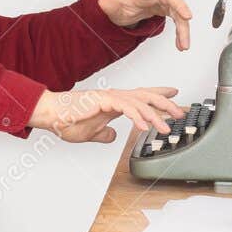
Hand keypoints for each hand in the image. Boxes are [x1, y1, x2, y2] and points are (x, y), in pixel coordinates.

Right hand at [30, 87, 185, 142]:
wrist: (51, 114)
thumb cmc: (66, 121)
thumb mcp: (91, 133)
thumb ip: (104, 134)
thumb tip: (113, 136)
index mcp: (114, 102)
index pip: (141, 96)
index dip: (159, 94)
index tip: (174, 95)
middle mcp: (115, 97)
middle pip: (146, 97)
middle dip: (165, 104)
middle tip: (180, 112)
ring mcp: (110, 97)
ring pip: (140, 103)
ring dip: (155, 115)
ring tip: (165, 127)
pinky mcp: (103, 101)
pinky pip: (125, 108)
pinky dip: (137, 117)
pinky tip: (144, 126)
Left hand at [99, 0, 191, 50]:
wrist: (131, 8)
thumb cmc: (126, 5)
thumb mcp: (116, 9)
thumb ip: (110, 7)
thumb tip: (101, 2)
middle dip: (181, 7)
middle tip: (187, 17)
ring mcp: (164, 3)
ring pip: (179, 13)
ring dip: (184, 29)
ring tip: (184, 45)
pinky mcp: (169, 11)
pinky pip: (179, 21)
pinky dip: (181, 33)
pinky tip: (180, 45)